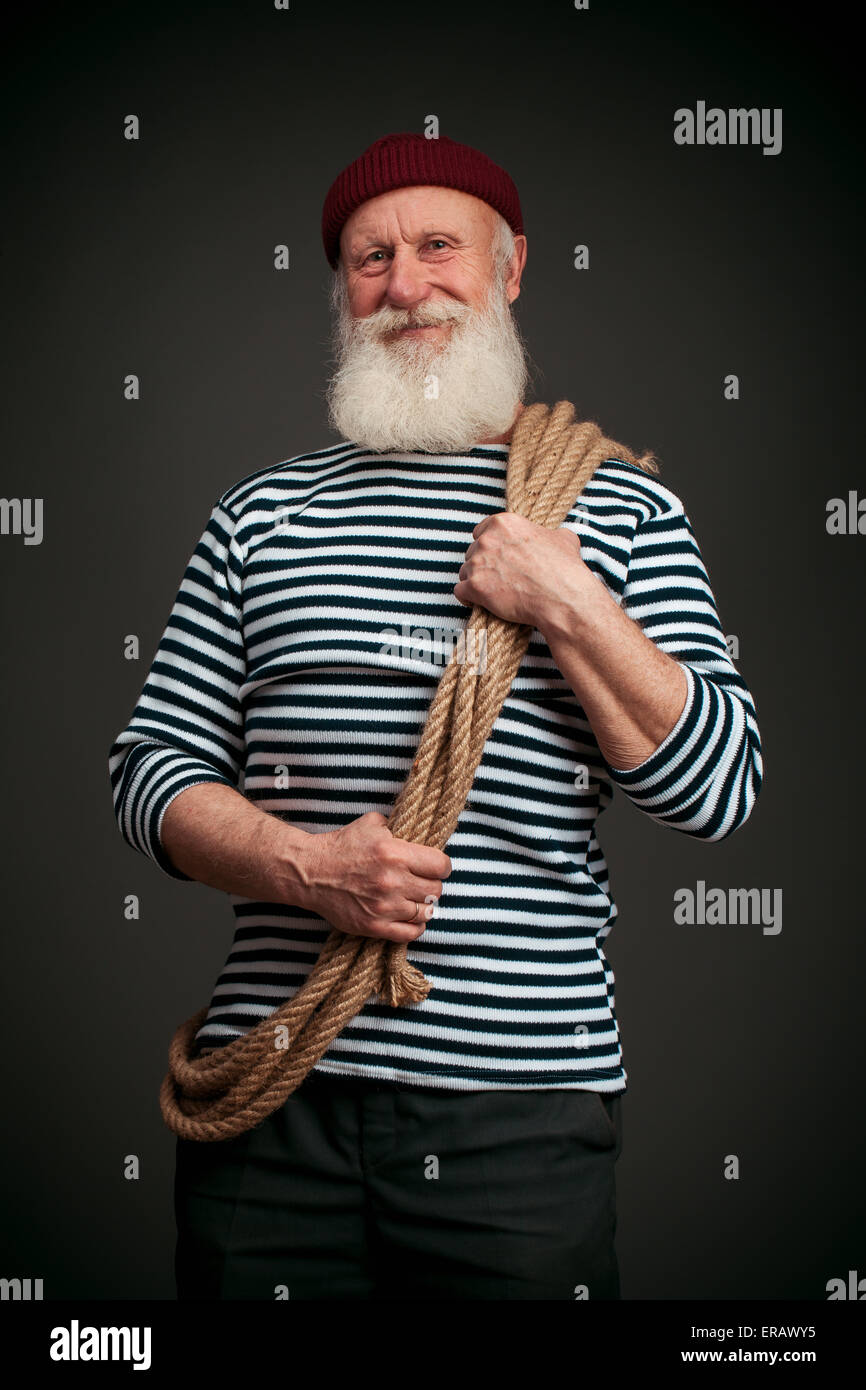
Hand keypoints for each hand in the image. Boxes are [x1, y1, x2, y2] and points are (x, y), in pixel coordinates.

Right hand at [298, 812, 451, 943]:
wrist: (311, 873)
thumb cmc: (341, 846)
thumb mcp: (371, 824)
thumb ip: (398, 828)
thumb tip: (418, 834)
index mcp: (395, 854)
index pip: (441, 866)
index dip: (442, 866)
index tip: (437, 867)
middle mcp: (393, 882)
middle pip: (436, 890)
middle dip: (432, 884)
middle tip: (422, 882)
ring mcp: (384, 907)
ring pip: (426, 912)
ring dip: (424, 905)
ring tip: (415, 899)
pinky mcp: (373, 927)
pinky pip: (410, 933)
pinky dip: (416, 927)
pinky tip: (410, 917)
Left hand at [453, 512, 586, 628]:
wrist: (561, 598)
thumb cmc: (564, 569)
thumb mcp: (564, 539)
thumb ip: (551, 534)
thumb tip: (556, 536)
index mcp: (505, 523)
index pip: (481, 531)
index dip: (488, 545)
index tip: (495, 555)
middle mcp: (487, 540)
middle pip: (473, 552)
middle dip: (482, 564)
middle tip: (497, 577)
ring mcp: (479, 563)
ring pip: (465, 571)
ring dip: (475, 581)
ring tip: (490, 591)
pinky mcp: (475, 586)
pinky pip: (460, 591)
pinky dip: (467, 597)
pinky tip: (476, 602)